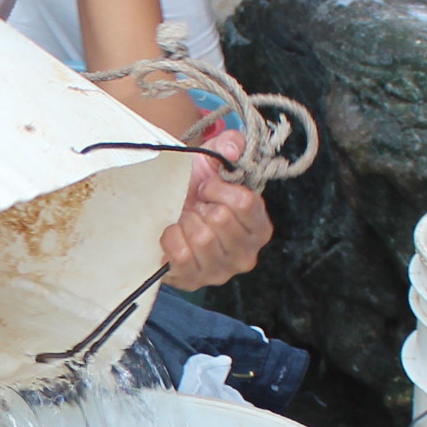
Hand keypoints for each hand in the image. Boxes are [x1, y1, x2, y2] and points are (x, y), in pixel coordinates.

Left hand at [159, 140, 270, 290]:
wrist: (166, 210)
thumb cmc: (195, 188)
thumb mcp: (214, 160)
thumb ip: (231, 145)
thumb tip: (233, 150)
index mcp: (260, 228)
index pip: (245, 203)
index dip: (218, 189)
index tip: (207, 187)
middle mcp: (246, 255)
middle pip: (220, 220)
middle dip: (201, 206)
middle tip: (195, 207)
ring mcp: (220, 272)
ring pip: (202, 238)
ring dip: (186, 222)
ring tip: (185, 220)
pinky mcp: (192, 282)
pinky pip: (181, 255)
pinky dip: (170, 238)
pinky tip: (172, 233)